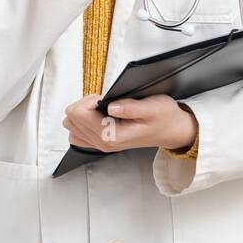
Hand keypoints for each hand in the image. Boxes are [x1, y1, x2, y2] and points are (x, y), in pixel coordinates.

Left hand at [62, 93, 197, 151]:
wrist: (170, 130)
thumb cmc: (163, 117)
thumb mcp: (153, 107)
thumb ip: (131, 107)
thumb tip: (111, 106)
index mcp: (113, 135)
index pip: (79, 114)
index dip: (89, 100)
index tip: (104, 97)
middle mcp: (104, 142)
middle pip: (71, 118)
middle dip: (85, 104)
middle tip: (105, 101)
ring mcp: (101, 144)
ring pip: (72, 125)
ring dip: (83, 112)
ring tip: (103, 107)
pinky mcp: (101, 142)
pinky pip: (78, 133)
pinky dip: (83, 121)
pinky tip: (99, 115)